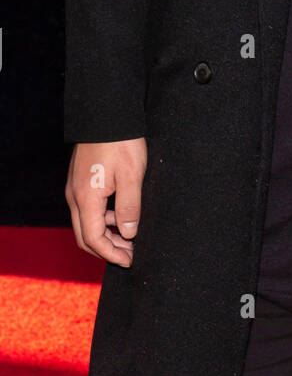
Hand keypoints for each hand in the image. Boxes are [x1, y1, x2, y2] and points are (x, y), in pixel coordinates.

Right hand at [65, 138, 146, 266]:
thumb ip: (129, 207)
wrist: (107, 114)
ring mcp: (76, 189)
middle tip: (130, 254)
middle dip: (107, 249)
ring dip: (105, 235)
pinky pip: (88, 210)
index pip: (94, 239)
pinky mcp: (81, 181)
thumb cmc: (121, 143)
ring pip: (86, 223)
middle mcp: (75, 197)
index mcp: (86, 199)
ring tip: (129, 237)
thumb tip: (128, 234)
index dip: (111, 254)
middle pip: (85, 236)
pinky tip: (121, 217)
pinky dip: (103, 220)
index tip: (130, 260)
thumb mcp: (132, 176)